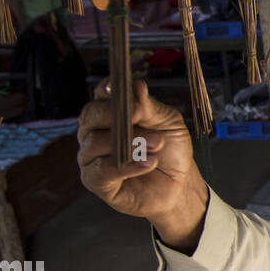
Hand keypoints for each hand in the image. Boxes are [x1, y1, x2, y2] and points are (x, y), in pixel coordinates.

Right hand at [77, 78, 208, 252]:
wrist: (179, 184)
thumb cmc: (170, 150)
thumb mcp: (168, 123)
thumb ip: (150, 107)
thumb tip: (137, 86)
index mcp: (110, 112)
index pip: (101, 94)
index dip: (110, 89)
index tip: (125, 89)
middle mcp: (94, 131)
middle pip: (91, 115)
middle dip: (119, 115)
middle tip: (142, 116)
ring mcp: (91, 156)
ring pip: (97, 143)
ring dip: (132, 143)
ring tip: (158, 144)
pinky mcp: (94, 180)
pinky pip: (103, 170)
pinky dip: (128, 165)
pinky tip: (148, 163)